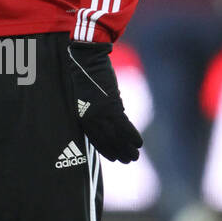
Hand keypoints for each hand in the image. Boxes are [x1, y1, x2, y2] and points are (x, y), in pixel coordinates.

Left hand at [66, 40, 142, 162]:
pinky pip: (123, 126)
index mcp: (82, 117)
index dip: (106, 150)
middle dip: (118, 152)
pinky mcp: (110, 106)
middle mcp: (90, 118)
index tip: (114, 158)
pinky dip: (132, 135)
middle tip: (129, 160)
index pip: (95, 139)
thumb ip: (100, 109)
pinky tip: (139, 143)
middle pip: (106, 140)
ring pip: (115, 136)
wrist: (86, 61)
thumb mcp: (89, 96)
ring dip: (127, 147)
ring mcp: (100, 113)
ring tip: (135, 156)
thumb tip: (118, 118)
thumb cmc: (87, 75)